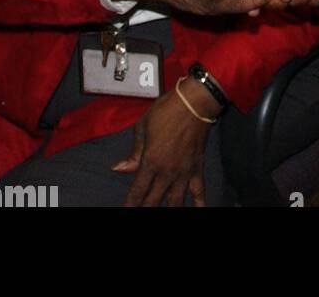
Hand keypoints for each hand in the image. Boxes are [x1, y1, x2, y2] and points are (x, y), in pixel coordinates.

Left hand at [113, 84, 216, 206]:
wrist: (195, 101)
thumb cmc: (166, 110)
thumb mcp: (143, 126)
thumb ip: (133, 152)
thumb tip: (119, 168)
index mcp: (150, 161)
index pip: (137, 191)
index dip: (130, 205)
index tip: (125, 211)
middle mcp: (166, 172)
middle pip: (153, 201)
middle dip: (145, 209)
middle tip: (139, 212)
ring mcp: (183, 172)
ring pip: (175, 202)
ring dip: (169, 210)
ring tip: (163, 215)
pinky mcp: (197, 167)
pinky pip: (198, 190)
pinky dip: (199, 203)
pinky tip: (198, 210)